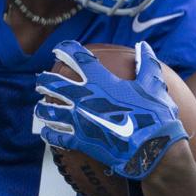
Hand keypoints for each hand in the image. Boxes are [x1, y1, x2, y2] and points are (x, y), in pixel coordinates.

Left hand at [33, 40, 188, 179]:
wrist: (153, 149)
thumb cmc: (155, 115)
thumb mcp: (153, 85)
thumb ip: (146, 63)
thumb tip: (144, 46)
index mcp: (101, 81)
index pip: (78, 58)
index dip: (66, 50)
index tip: (59, 49)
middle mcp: (84, 98)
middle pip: (54, 84)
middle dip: (44, 81)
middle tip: (40, 81)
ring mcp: (79, 120)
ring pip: (49, 112)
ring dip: (42, 110)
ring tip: (40, 109)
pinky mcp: (79, 140)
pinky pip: (56, 137)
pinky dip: (49, 134)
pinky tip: (47, 133)